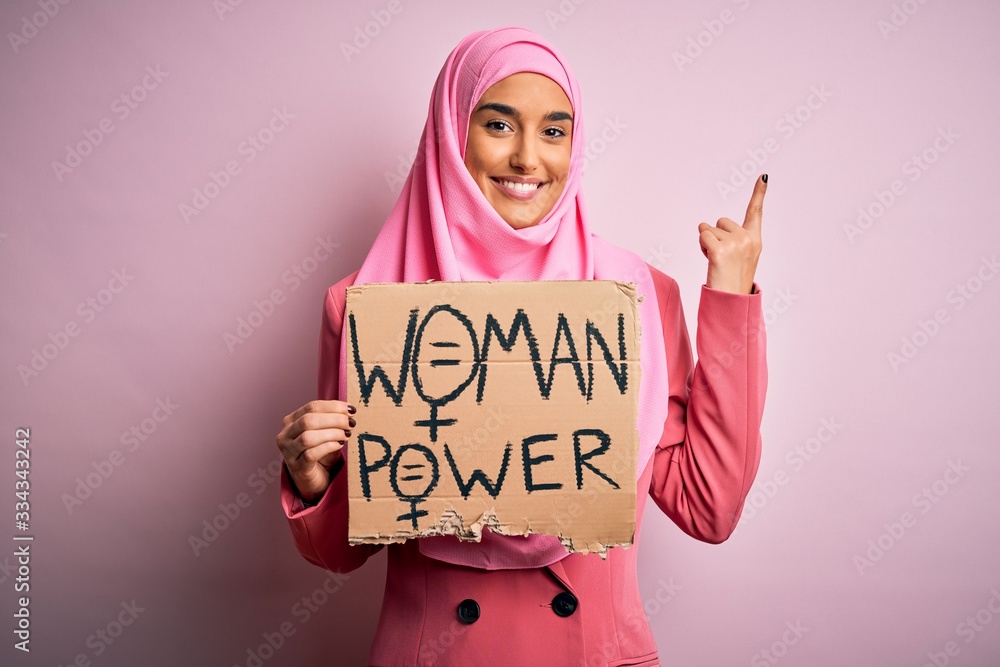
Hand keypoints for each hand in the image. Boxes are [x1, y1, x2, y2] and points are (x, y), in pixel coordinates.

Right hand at [276, 400, 355, 502]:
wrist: (315, 480)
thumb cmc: (321, 454)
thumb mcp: (326, 433)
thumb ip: (332, 421)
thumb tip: (349, 412)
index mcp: (291, 421)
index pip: (312, 407)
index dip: (333, 406)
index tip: (351, 410)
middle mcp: (285, 435)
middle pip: (309, 420)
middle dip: (334, 419)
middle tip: (351, 423)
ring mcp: (288, 452)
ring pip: (308, 437)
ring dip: (332, 433)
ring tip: (347, 434)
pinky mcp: (297, 467)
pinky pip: (311, 454)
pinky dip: (328, 447)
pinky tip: (339, 445)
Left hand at [697, 173, 765, 293]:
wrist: (731, 301)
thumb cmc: (732, 282)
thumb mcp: (738, 257)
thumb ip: (729, 239)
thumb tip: (704, 225)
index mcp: (755, 240)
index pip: (756, 212)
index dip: (759, 193)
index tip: (763, 176)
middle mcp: (748, 239)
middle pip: (721, 221)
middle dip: (716, 236)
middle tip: (721, 258)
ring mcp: (735, 244)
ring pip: (709, 229)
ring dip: (707, 243)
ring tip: (717, 262)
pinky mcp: (720, 250)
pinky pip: (703, 236)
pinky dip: (702, 246)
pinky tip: (710, 260)